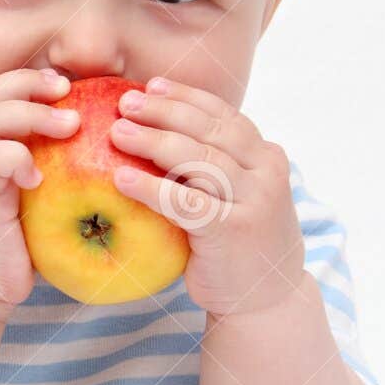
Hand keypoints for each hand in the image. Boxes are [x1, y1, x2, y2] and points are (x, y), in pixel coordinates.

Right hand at [0, 68, 80, 314]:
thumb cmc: (6, 249)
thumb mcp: (27, 202)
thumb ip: (46, 173)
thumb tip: (101, 158)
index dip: (25, 81)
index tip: (63, 86)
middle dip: (28, 83)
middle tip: (66, 91)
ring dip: (30, 113)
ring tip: (69, 124)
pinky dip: (15, 157)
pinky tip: (38, 176)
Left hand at [109, 76, 305, 318]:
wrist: (267, 299)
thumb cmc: (239, 244)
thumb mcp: (236, 196)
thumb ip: (213, 167)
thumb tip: (159, 132)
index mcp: (267, 156)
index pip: (224, 115)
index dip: (186, 97)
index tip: (151, 85)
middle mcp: (267, 172)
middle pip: (209, 130)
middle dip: (164, 112)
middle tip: (125, 103)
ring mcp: (253, 201)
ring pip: (199, 160)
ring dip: (153, 142)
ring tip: (116, 132)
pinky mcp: (233, 230)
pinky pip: (186, 202)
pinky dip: (152, 188)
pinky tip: (122, 179)